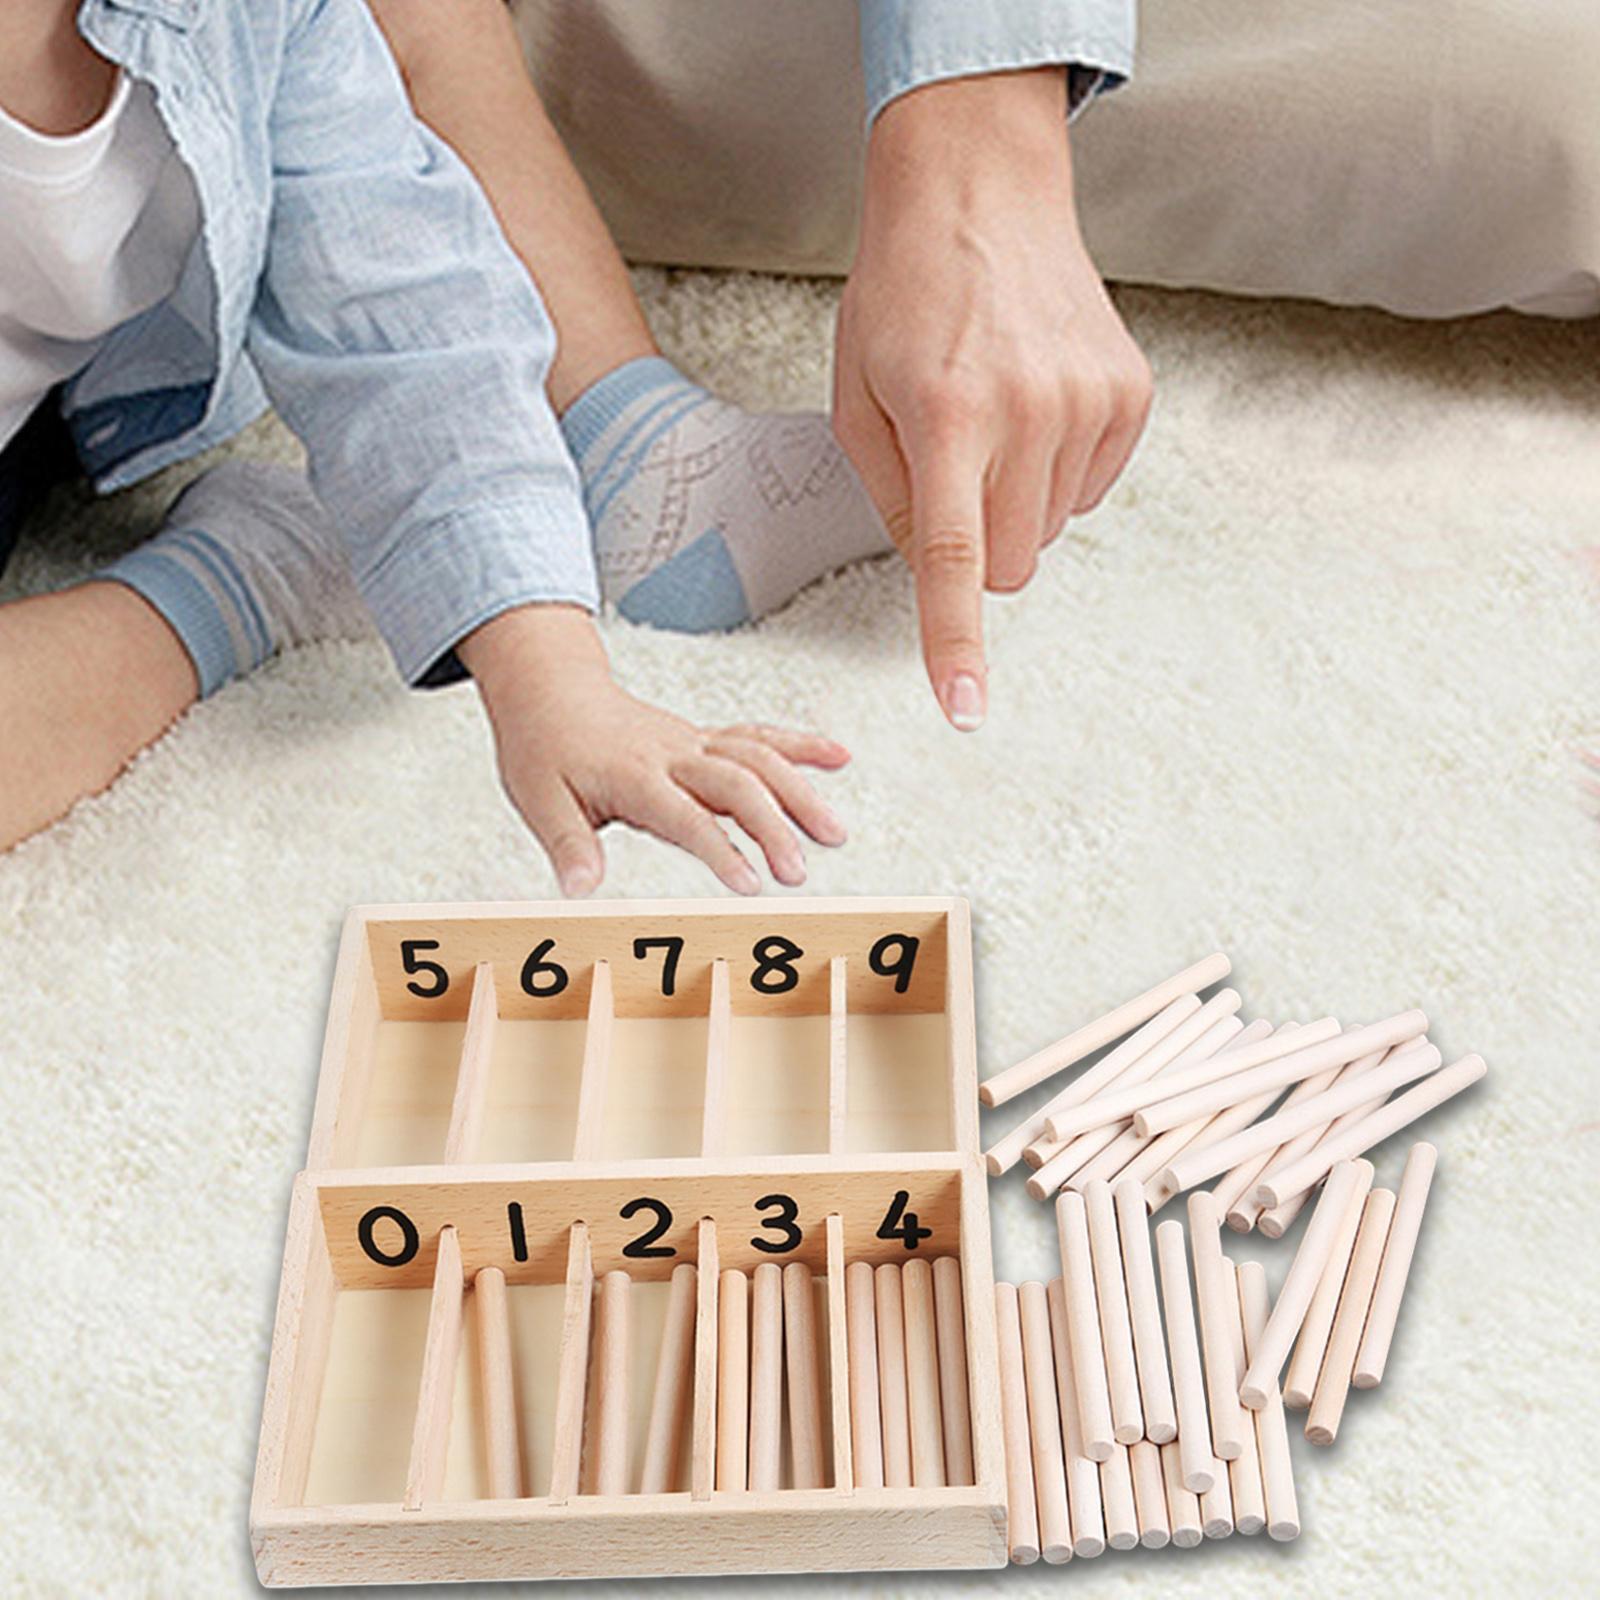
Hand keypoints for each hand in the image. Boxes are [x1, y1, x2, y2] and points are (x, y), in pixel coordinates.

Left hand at [459, 605, 849, 894]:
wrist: (549, 690)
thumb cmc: (543, 747)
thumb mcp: (537, 800)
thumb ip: (567, 845)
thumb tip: (580, 890)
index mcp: (634, 775)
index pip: (686, 816)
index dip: (720, 850)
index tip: (750, 885)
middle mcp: (672, 754)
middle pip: (736, 784)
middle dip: (772, 828)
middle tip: (797, 872)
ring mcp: (692, 743)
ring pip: (759, 758)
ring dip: (800, 792)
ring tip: (833, 832)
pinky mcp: (703, 740)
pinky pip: (758, 737)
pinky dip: (800, 746)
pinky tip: (838, 757)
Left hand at [834, 68, 1152, 729]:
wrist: (979, 192)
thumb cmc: (901, 297)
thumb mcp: (855, 399)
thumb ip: (886, 499)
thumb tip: (939, 573)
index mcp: (947, 416)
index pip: (951, 557)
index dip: (954, 641)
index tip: (964, 708)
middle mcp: (1030, 411)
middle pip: (1013, 566)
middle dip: (978, 550)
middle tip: (952, 474)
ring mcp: (1091, 401)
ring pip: (1051, 530)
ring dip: (1016, 502)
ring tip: (991, 417)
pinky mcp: (1131, 394)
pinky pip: (1091, 490)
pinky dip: (1057, 471)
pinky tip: (1034, 406)